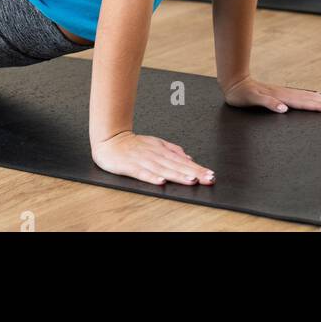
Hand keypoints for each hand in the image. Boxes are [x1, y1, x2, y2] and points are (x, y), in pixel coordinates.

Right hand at [90, 131, 214, 186]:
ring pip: (163, 169)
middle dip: (194, 173)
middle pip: (177, 166)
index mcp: (162, 151)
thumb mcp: (156, 143)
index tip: (210, 175)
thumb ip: (172, 150)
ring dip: (178, 175)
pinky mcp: (130, 166)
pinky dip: (152, 177)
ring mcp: (143, 160)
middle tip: (208, 179)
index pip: (183, 162)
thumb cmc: (133, 144)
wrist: (110, 140)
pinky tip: (161, 182)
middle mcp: (155, 155)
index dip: (198, 168)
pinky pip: (142, 173)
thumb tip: (189, 158)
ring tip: (191, 181)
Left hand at [222, 75, 320, 112]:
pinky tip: (317, 96)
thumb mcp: (252, 99)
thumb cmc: (241, 94)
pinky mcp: (280, 93)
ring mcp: (284, 93)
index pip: (303, 103)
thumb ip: (268, 103)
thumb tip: (284, 109)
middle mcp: (285, 94)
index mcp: (281, 97)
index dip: (318, 106)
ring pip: (307, 96)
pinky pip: (300, 96)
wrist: (234, 81)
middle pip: (310, 99)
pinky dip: (311, 97)